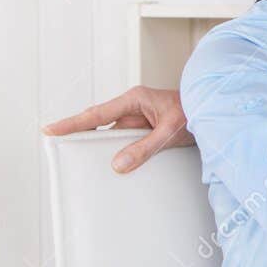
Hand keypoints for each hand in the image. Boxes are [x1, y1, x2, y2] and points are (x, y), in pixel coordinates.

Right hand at [41, 86, 191, 172]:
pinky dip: (118, 155)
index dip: (72, 123)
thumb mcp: (170, 131)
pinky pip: (124, 143)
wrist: (216, 110)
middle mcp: (132, 108)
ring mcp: (138, 120)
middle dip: (79, 136)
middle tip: (56, 148)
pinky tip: (114, 168)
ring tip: (82, 164)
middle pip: (98, 124)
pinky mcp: (144, 131)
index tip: (49, 129)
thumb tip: (117, 165)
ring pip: (111, 136)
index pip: (96, 114)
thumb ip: (145, 148)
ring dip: (101, 150)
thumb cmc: (196, 112)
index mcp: (134, 99)